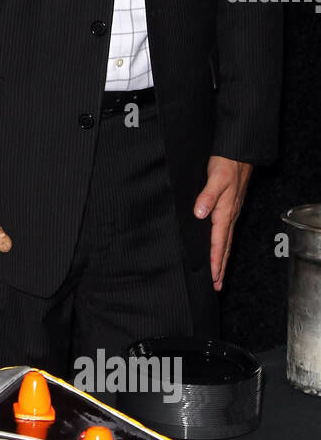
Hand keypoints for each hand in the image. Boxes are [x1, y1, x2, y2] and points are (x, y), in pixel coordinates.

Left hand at [194, 156, 253, 290]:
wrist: (238, 153)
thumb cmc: (227, 164)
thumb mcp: (216, 177)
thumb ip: (207, 195)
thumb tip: (200, 213)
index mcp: (225, 212)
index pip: (218, 241)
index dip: (215, 260)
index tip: (212, 276)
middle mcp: (229, 216)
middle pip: (224, 247)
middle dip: (220, 268)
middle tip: (216, 286)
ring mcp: (230, 213)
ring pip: (226, 242)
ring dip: (222, 260)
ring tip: (218, 276)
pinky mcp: (229, 208)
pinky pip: (225, 233)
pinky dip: (222, 246)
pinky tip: (220, 251)